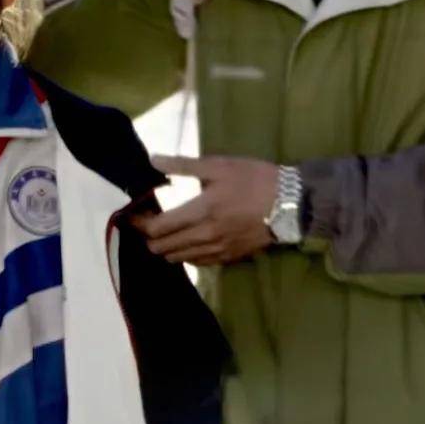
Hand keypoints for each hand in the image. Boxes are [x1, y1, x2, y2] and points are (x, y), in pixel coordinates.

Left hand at [132, 155, 281, 266]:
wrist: (291, 204)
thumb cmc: (254, 179)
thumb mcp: (218, 165)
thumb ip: (183, 165)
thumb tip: (153, 160)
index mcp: (200, 212)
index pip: (158, 228)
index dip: (140, 223)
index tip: (134, 213)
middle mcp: (205, 236)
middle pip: (162, 248)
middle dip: (148, 237)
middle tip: (147, 221)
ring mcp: (217, 251)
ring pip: (177, 258)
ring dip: (165, 247)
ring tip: (165, 231)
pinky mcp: (228, 258)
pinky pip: (196, 263)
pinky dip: (184, 254)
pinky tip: (186, 240)